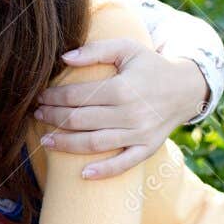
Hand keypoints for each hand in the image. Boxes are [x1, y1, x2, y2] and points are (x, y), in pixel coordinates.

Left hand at [35, 38, 207, 179]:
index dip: (53, 97)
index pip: (77, 96)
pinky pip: (124, 164)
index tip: (40, 97)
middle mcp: (130, 113)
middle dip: (54, 118)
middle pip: (80, 120)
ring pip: (94, 143)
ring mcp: (139, 134)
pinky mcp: (147, 148)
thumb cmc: (149, 66)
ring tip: (46, 140)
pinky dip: (104, 171)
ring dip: (66, 144)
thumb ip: (95, 51)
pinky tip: (83, 174)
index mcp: (122, 88)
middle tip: (37, 115)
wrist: (185, 88)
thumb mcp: (127, 48)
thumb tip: (63, 59)